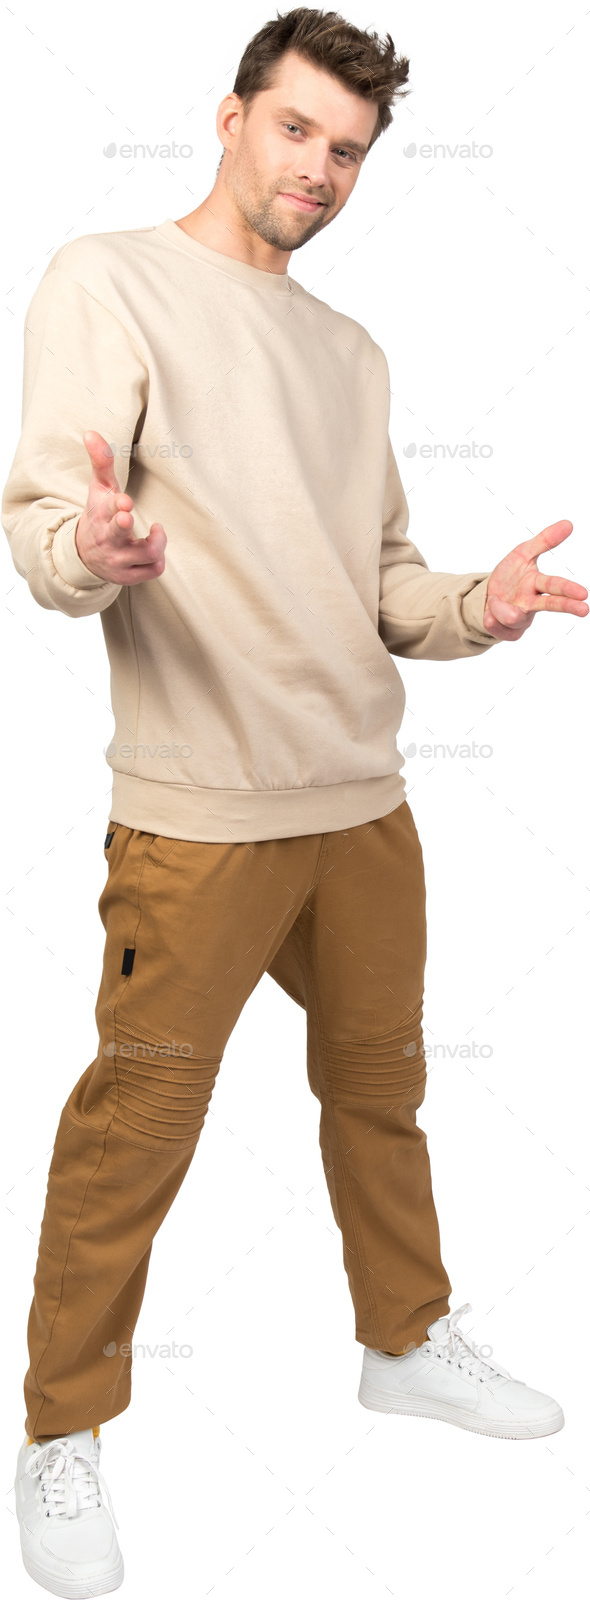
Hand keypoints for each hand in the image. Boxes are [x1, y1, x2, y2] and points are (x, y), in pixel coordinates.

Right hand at [74, 430, 166, 584]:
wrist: (84, 555)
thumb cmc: (98, 516)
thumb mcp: (98, 489)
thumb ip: (100, 461)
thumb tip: (90, 432)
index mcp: (100, 516)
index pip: (107, 509)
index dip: (117, 505)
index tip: (125, 501)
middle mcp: (108, 539)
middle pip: (118, 534)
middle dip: (123, 525)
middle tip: (127, 516)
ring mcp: (118, 560)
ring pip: (145, 555)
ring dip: (157, 543)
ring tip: (156, 530)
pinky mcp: (129, 576)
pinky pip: (152, 571)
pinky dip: (158, 560)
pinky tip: (155, 550)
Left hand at [481, 520, 587, 639]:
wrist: (489, 596)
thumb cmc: (512, 574)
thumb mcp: (523, 553)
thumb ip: (544, 540)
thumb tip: (569, 523)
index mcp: (537, 584)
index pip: (555, 585)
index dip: (568, 589)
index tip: (584, 594)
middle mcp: (533, 602)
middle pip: (551, 604)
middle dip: (567, 606)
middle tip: (585, 610)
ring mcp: (521, 618)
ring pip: (513, 617)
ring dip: (500, 608)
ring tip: (494, 599)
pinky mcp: (508, 631)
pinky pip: (495, 625)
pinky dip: (489, 616)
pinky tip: (490, 612)